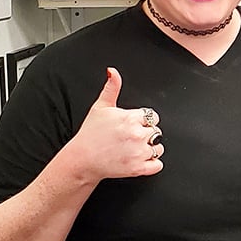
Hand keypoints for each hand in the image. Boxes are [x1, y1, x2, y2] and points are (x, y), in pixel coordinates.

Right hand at [69, 67, 163, 183]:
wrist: (81, 160)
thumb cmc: (90, 134)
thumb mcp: (101, 107)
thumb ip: (112, 87)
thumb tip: (113, 71)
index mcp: (131, 118)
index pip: (152, 116)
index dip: (142, 121)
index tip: (132, 125)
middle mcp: (137, 134)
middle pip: (156, 131)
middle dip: (146, 133)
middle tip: (130, 137)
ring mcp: (138, 153)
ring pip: (159, 147)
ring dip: (151, 148)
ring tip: (134, 148)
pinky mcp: (137, 169)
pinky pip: (158, 165)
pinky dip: (153, 164)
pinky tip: (141, 159)